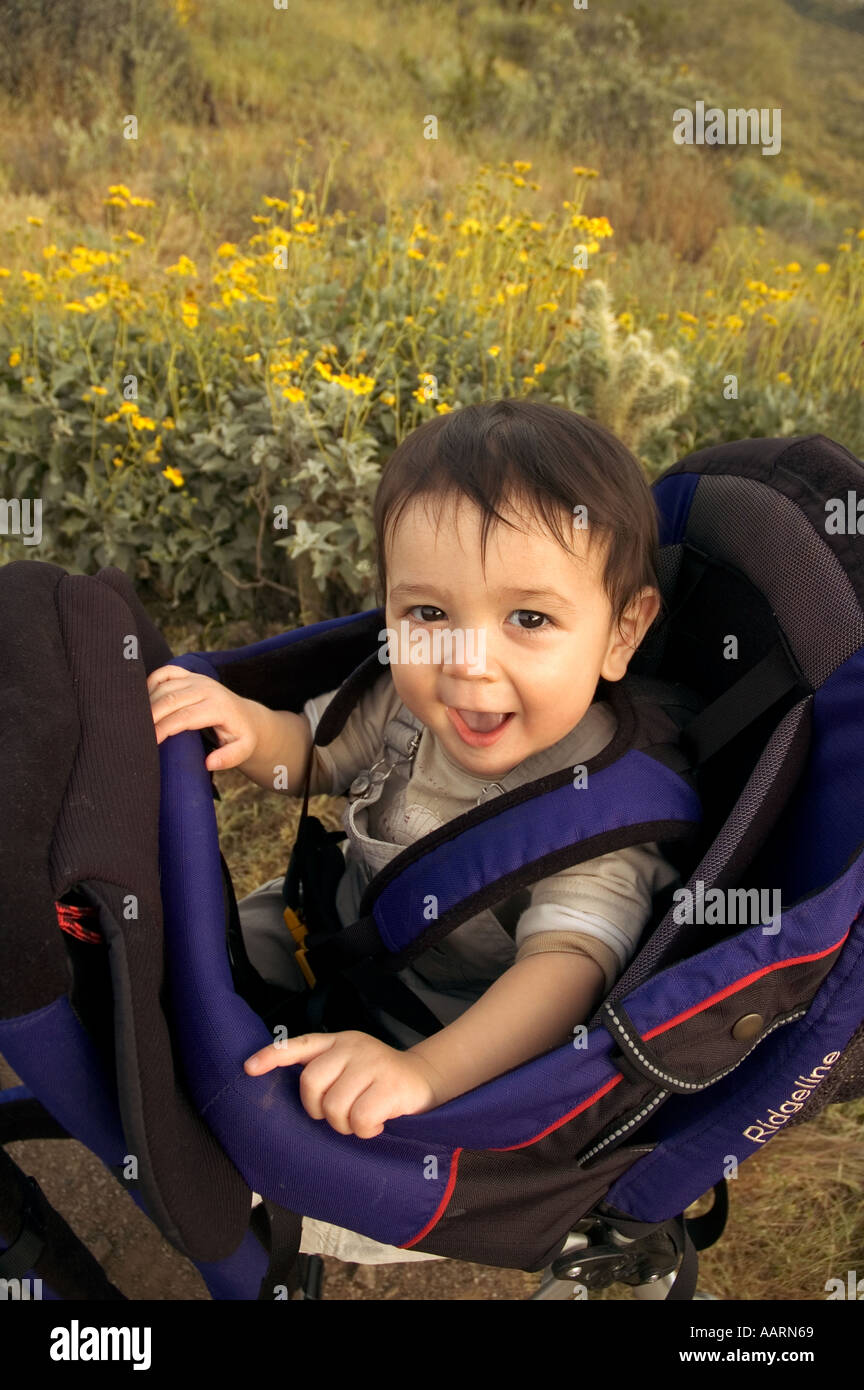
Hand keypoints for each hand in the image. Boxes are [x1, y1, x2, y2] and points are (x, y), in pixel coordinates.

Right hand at [146, 664, 258, 771]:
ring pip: (164, 686)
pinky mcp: (190, 675)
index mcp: (218, 707)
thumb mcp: (243, 750)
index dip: (164, 728)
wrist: (245, 716)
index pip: (184, 716)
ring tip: (136, 721)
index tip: (150, 741)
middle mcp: (206, 689)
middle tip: (136, 732)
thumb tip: (209, 763)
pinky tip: (144, 700)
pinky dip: (151, 682)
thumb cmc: (240, 736)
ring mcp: (197, 679)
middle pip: (170, 699)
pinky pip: (165, 673)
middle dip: (150, 716)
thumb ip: (229, 758)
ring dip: (147, 702)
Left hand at [243, 1031, 444, 1138]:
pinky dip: (365, 1130)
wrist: (425, 1079)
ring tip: (361, 1119)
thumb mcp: (351, 1065)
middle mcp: (352, 1047)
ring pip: (334, 1106)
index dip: (271, 1056)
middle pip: (310, 1083)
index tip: (249, 1069)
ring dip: (345, 1124)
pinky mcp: (391, 1084)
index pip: (298, 1044)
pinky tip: (376, 1124)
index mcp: (337, 1042)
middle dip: (318, 1110)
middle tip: (339, 1115)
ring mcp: (372, 1063)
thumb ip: (325, 1070)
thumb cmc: (379, 1079)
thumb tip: (297, 1097)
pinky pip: (360, 1118)